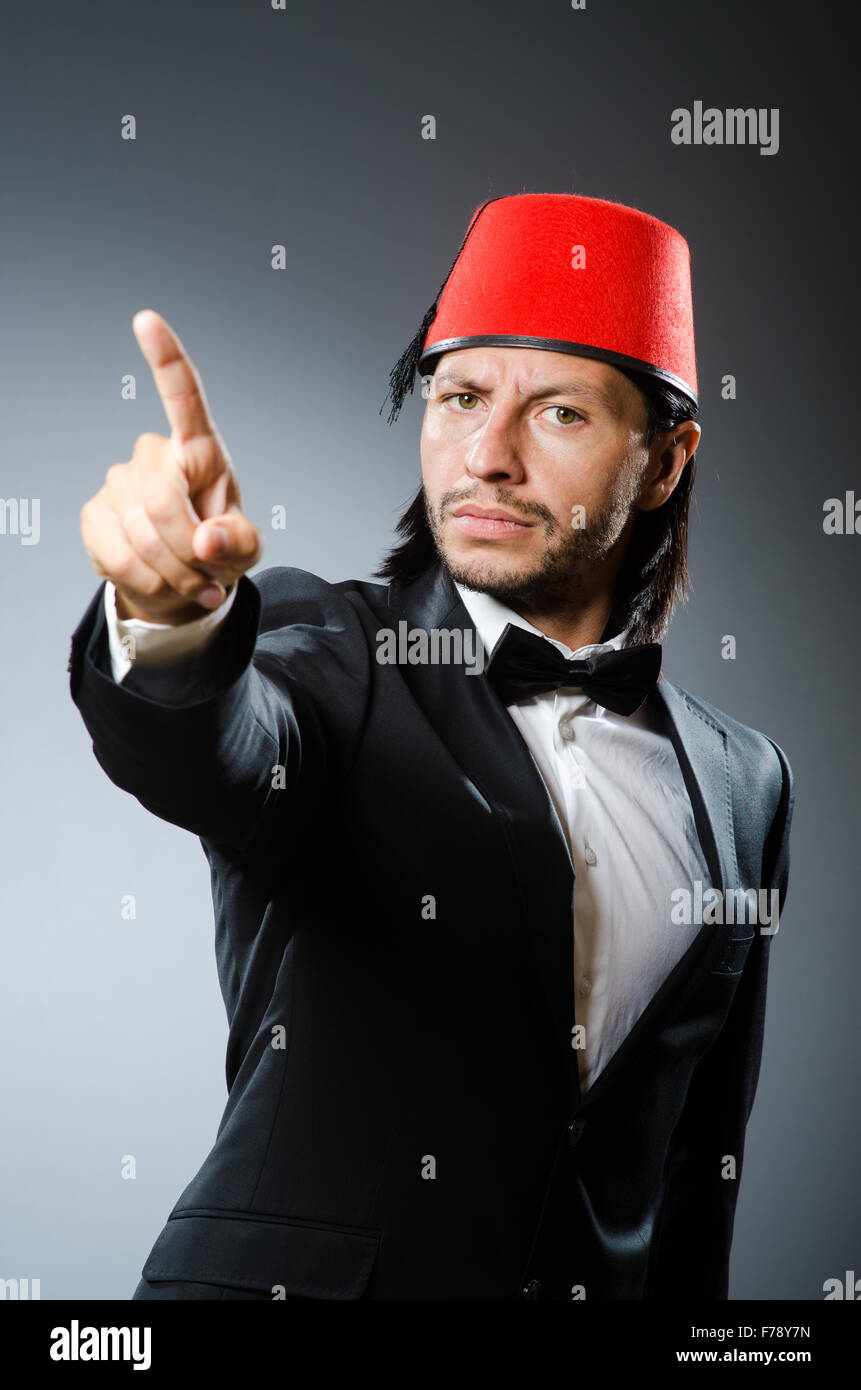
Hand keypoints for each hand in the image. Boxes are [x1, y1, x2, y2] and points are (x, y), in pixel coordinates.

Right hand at [80, 310, 262, 623]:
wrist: (181, 582)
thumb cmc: (218, 550)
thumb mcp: (245, 549)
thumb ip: (239, 541)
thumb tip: (208, 538)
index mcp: (200, 451)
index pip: (184, 399)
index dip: (166, 360)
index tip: (147, 320)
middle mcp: (154, 456)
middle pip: (165, 501)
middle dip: (190, 551)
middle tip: (207, 572)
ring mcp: (119, 483)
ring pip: (143, 535)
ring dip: (174, 572)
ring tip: (190, 578)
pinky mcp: (94, 514)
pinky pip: (118, 554)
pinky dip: (146, 580)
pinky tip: (159, 579)